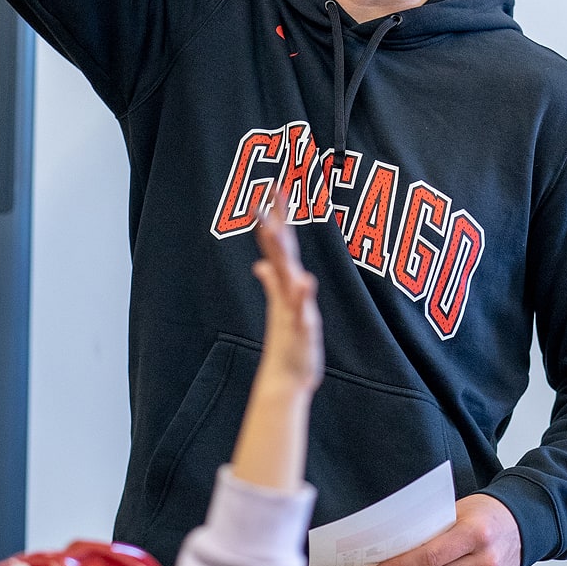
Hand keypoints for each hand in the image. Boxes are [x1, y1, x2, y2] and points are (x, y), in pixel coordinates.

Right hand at [252, 191, 323, 393]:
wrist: (286, 379)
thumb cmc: (289, 342)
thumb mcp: (284, 306)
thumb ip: (272, 283)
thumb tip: (260, 265)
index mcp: (284, 284)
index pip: (280, 243)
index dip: (278, 215)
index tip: (276, 186)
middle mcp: (286, 291)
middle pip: (280, 251)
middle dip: (274, 222)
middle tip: (269, 194)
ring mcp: (291, 309)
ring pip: (285, 276)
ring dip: (280, 254)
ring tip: (274, 230)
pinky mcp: (299, 329)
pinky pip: (300, 309)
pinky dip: (302, 296)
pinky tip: (306, 280)